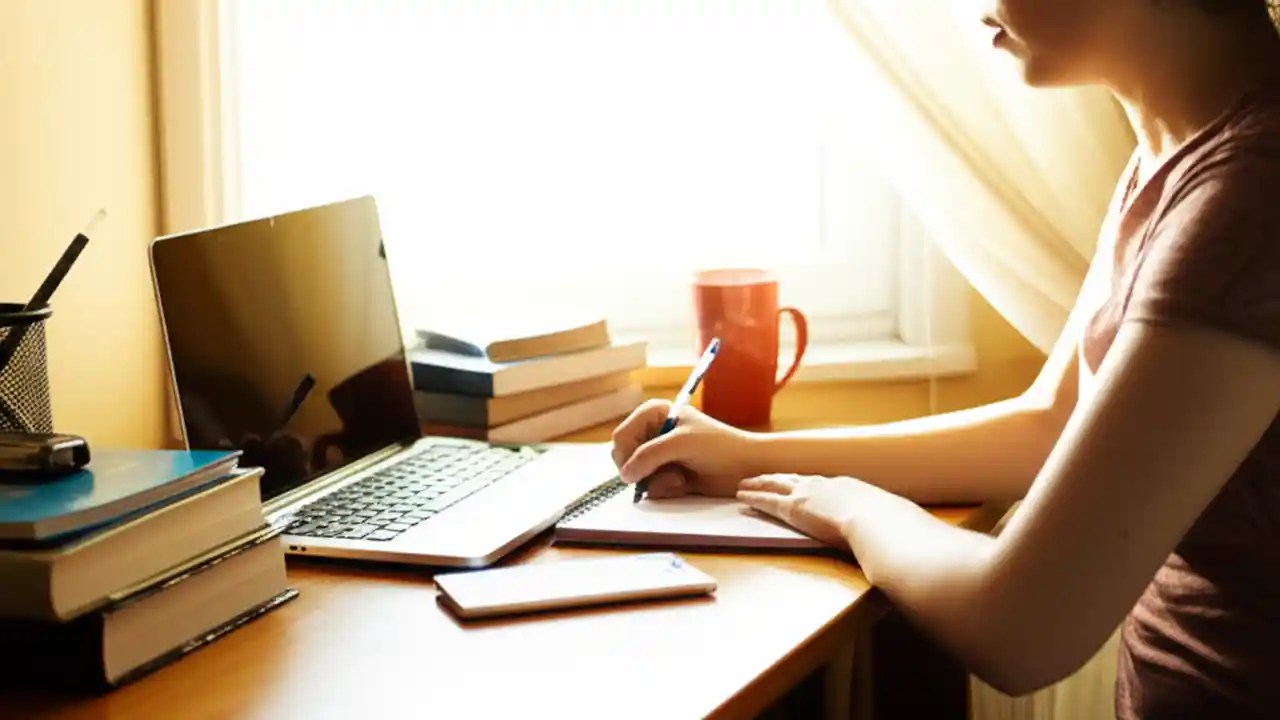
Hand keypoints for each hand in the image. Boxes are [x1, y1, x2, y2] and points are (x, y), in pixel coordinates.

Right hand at [612, 399, 762, 498]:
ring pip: (636, 475)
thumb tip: (625, 475)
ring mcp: (659, 455)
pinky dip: (665, 488)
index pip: (623, 435)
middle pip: (623, 456)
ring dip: (657, 481)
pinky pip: (650, 486)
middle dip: (643, 469)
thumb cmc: (720, 446)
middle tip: (664, 473)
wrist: (747, 468)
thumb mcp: (682, 443)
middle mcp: (653, 432)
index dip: (626, 454)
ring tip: (680, 479)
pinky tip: (685, 484)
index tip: (636, 469)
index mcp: (655, 413)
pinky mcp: (667, 474)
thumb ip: (649, 455)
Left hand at [737, 474, 878, 549]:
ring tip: (745, 484)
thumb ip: (889, 521)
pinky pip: (767, 501)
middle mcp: (825, 485)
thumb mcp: (892, 519)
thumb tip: (900, 527)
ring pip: (776, 484)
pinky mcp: (793, 508)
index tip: (801, 483)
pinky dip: (753, 498)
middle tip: (764, 477)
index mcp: (849, 488)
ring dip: (760, 483)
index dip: (808, 484)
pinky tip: (741, 497)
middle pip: (795, 478)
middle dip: (779, 478)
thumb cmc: (891, 526)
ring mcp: (808, 494)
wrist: (878, 523)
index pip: (823, 484)